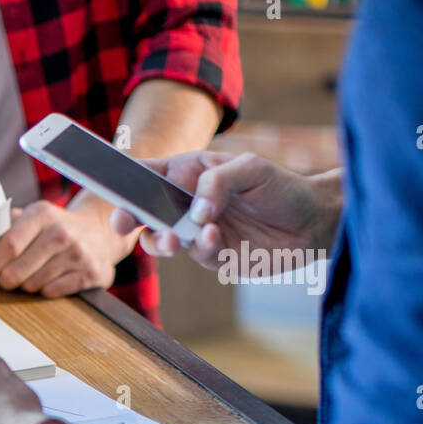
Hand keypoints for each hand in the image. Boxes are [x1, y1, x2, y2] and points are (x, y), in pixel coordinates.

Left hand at [0, 200, 131, 296]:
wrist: (99, 232)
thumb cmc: (55, 228)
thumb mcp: (32, 217)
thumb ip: (4, 225)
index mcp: (42, 214)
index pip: (8, 245)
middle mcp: (62, 232)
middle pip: (16, 271)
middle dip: (5, 279)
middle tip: (6, 277)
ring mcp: (79, 253)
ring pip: (32, 285)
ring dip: (26, 284)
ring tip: (33, 273)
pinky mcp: (91, 273)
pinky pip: (52, 292)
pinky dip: (45, 290)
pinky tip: (51, 277)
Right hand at [110, 151, 342, 269]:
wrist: (315, 223)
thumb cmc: (283, 186)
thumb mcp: (252, 168)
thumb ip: (217, 182)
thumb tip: (194, 211)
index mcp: (190, 173)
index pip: (148, 173)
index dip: (124, 179)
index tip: (106, 184)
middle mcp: (187, 203)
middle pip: (144, 211)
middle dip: (129, 217)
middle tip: (125, 223)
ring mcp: (197, 231)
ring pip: (161, 239)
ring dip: (159, 241)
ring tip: (172, 240)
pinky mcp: (214, 255)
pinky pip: (195, 255)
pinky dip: (200, 247)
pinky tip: (214, 237)